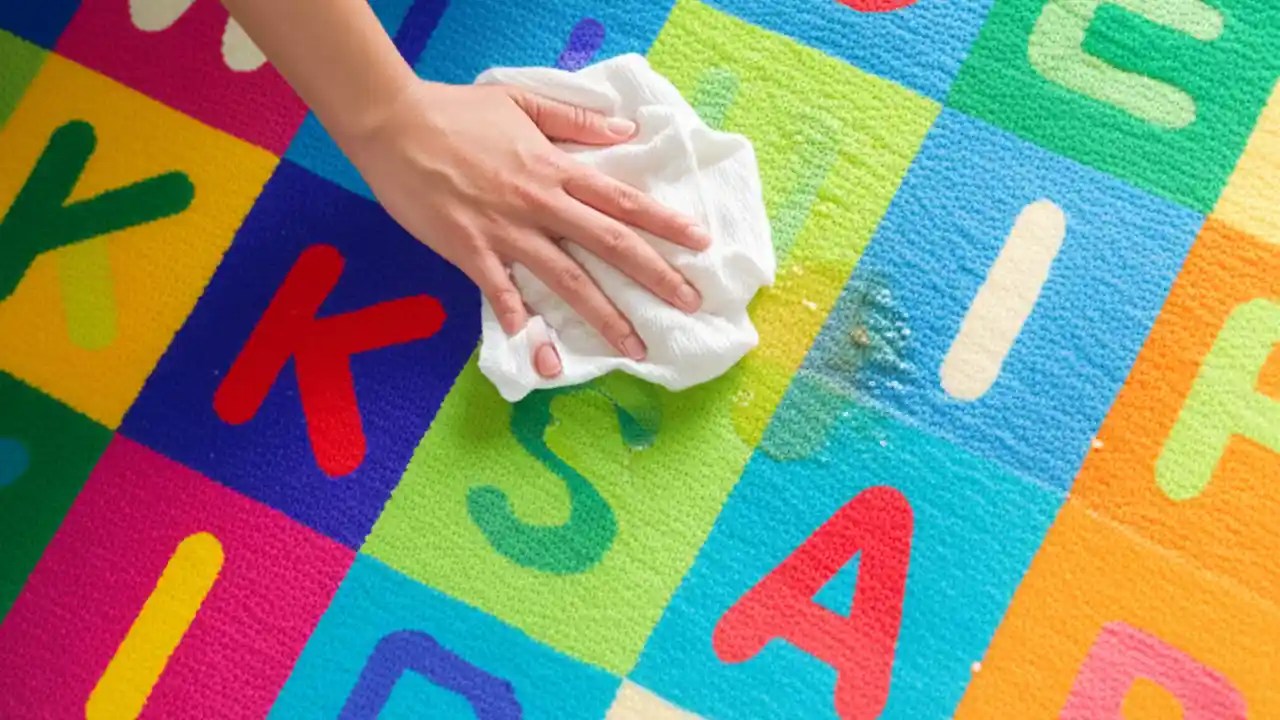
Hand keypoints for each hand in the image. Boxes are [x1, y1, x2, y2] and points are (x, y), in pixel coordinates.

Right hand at [337, 79, 710, 377]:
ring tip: (634, 346)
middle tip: (690, 304)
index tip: (700, 243)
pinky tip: (539, 351)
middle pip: (609, 244)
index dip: (664, 222)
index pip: (623, 199)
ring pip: (566, 280)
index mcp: (555, 168)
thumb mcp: (522, 101)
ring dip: (604, 316)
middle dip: (655, 276)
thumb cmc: (456, 111)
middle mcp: (540, 203)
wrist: (393, 125)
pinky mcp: (469, 250)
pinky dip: (519, 320)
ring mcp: (505, 231)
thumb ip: (575, 120)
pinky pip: (501, 292)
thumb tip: (625, 129)